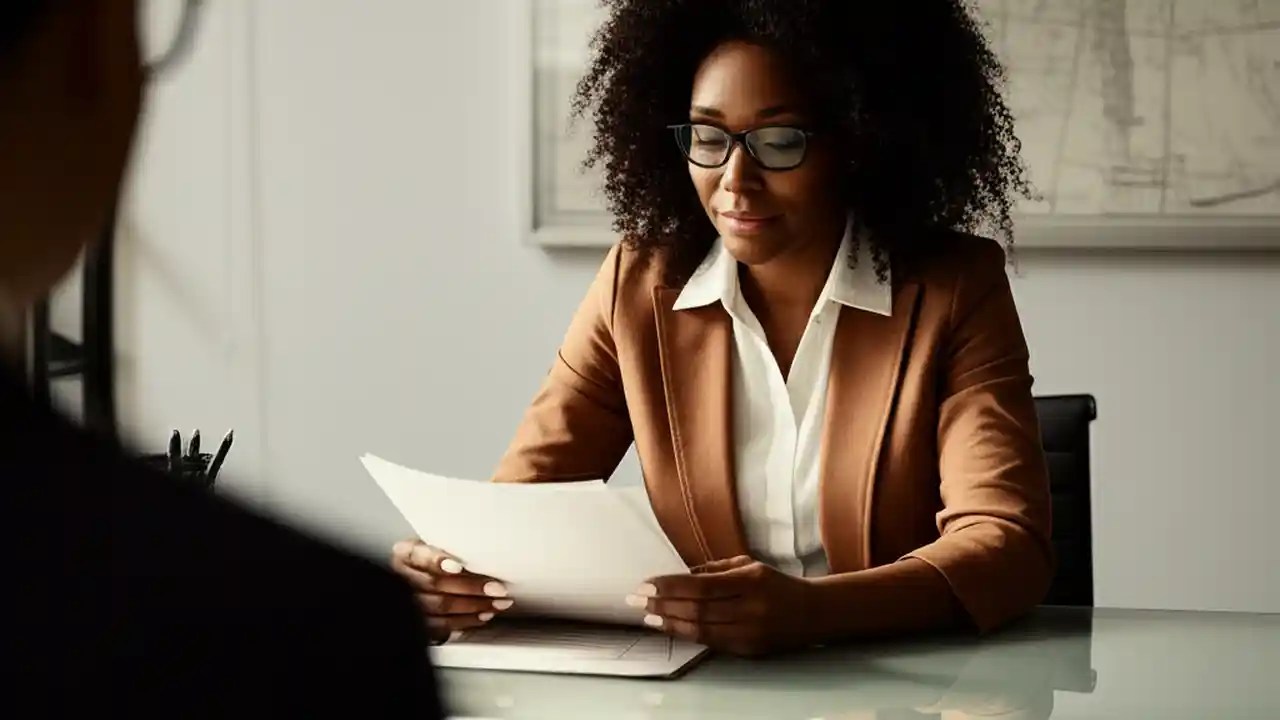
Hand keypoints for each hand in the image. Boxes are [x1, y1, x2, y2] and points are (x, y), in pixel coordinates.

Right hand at [390, 539, 514, 643]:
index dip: (436, 560)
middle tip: (497, 588)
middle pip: (434, 583)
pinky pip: (441, 627)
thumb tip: (487, 554)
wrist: (417, 582)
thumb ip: (453, 548)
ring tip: (497, 603)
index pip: (417, 555)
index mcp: (405, 553)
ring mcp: (408, 602)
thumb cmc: (434, 561)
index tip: (458, 566)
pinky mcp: (418, 624)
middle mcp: (402, 577)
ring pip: (439, 606)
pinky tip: (482, 616)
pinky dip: (466, 622)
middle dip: (470, 587)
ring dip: (473, 606)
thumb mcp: (438, 546)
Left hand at [626, 555, 818, 656]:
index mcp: (752, 581)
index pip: (702, 586)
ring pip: (701, 630)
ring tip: (647, 616)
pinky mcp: (748, 650)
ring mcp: (750, 633)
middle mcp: (751, 608)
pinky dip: (687, 634)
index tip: (646, 584)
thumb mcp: (749, 565)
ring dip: (669, 623)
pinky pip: (711, 643)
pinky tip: (670, 627)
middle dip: (662, 604)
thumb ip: (714, 569)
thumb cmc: (776, 584)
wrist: (813, 613)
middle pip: (697, 609)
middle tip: (636, 600)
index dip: (671, 586)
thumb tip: (680, 576)